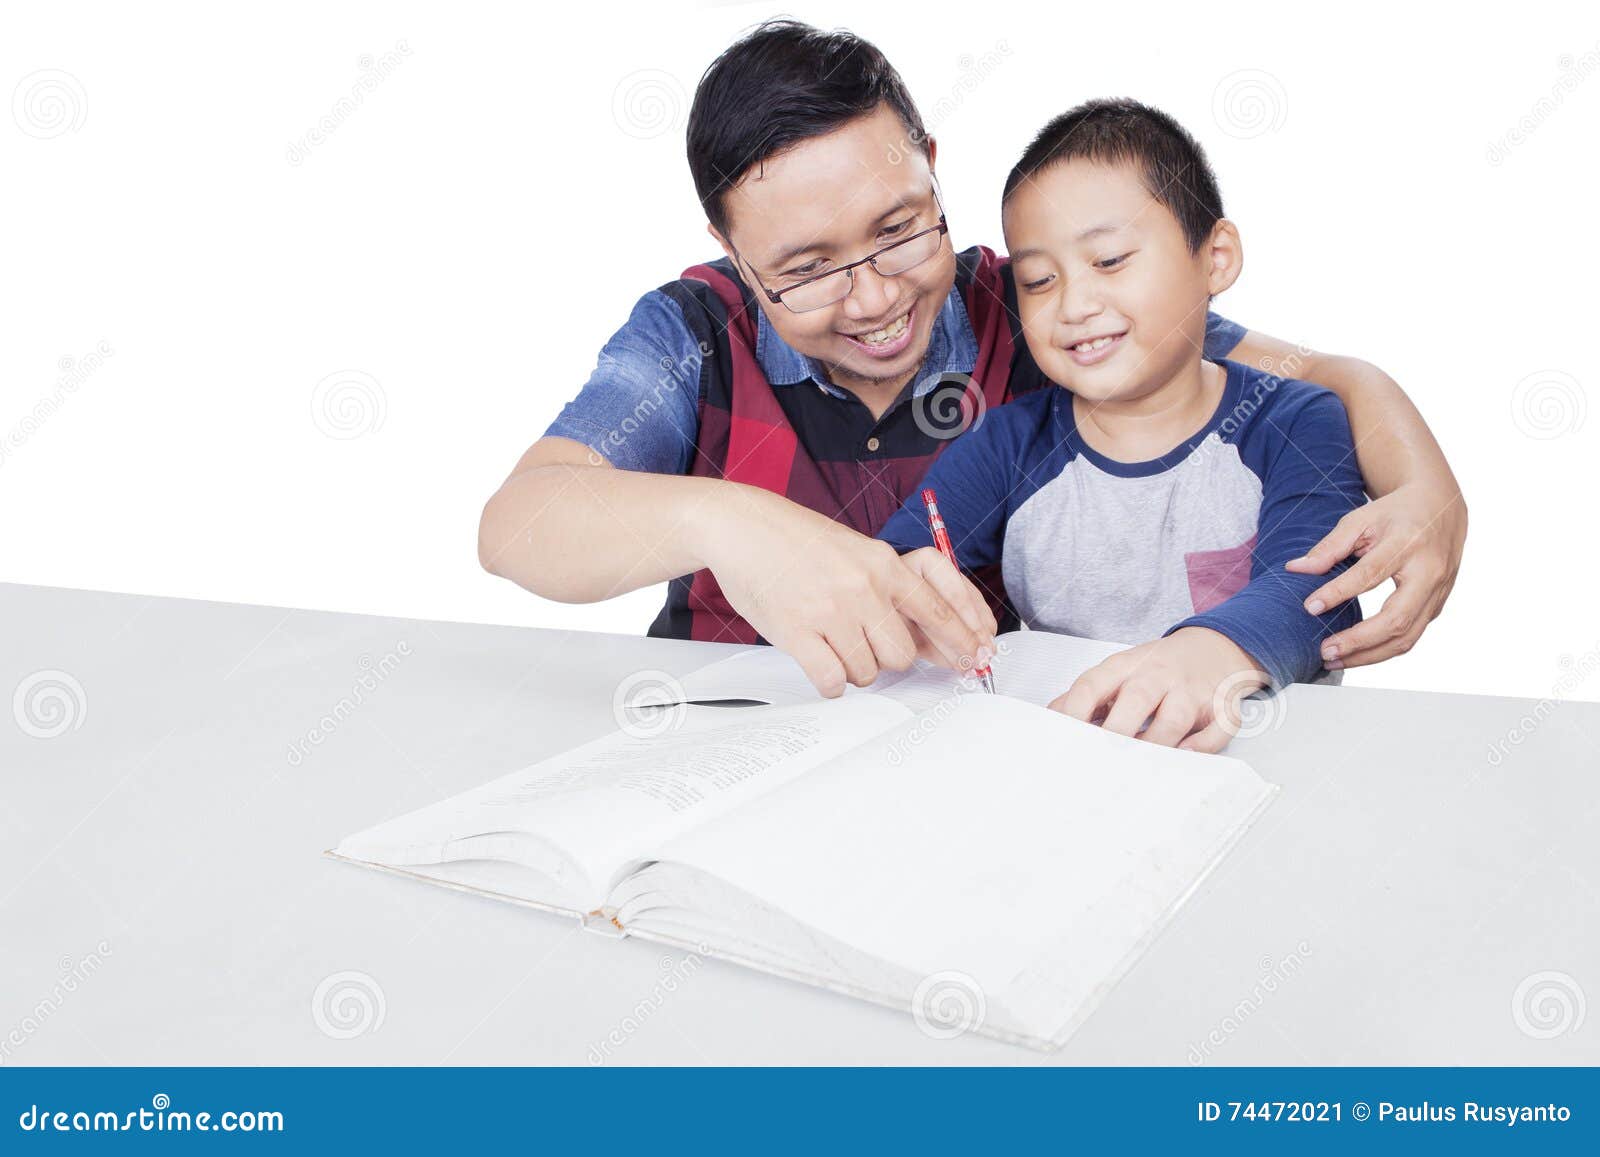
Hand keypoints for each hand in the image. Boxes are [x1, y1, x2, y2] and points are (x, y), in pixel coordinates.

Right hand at [702, 486, 996, 696]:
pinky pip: (832, 680)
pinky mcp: (797, 631)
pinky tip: (818, 660)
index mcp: (883, 563)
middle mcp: (863, 587)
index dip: (961, 640)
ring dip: (852, 668)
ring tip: (830, 640)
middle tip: (862, 643)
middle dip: (886, 658)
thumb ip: (891, 587)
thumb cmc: (798, 541)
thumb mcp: (857, 551)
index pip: (938, 610)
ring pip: (867, 671)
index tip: (973, 659)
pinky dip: (829, 682)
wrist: (743, 527)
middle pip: (903, 654)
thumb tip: (928, 636)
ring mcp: (830, 610)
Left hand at [1048, 628, 1264, 752]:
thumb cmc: (1157, 667)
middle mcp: (1158, 675)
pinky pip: (1217, 729)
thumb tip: (1050, 718)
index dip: (1074, 711)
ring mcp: (1192, 690)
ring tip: (1139, 766)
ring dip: (1157, 743)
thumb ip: (1086, 695)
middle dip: (1117, 731)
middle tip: (1101, 760)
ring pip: (1175, 718)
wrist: (1215, 646)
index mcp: (1125, 666)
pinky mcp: (1222, 706)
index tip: (1062, 739)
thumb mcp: (1119, 670)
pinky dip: (1202, 746)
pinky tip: (1184, 756)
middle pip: (1136, 699)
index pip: (1093, 684)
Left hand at [1285, 481, 1466, 667]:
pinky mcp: (1437, 607)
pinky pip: (1411, 637)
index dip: (1339, 593)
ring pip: (1406, 637)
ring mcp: (1438, 593)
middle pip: (1396, 619)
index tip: (1310, 607)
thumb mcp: (1361, 518)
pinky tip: (1355, 654)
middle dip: (1358, 641)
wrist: (1442, 509)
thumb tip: (1296, 568)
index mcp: (1408, 543)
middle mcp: (1429, 572)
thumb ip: (1330, 546)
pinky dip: (1381, 651)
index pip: (1370, 574)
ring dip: (1368, 656)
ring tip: (1333, 659)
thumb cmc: (1396, 513)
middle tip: (1324, 650)